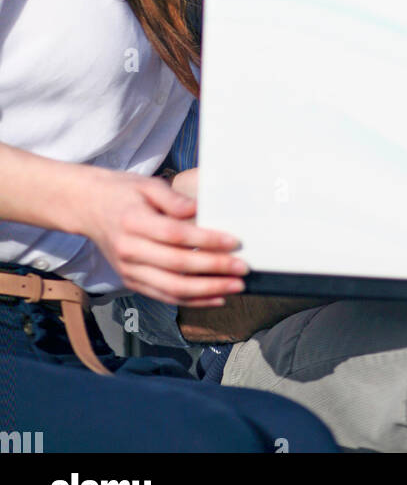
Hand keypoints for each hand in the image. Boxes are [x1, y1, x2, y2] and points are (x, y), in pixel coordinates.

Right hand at [77, 166, 246, 307]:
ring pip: (171, 288)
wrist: (88, 207)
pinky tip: (214, 298)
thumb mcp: (146, 184)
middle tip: (241, 269)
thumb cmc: (123, 193)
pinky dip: (191, 300)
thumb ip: (172, 198)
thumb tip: (197, 210)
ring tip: (234, 287)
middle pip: (177, 266)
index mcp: (133, 222)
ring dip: (206, 291)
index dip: (206, 241)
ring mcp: (128, 270)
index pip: (176, 235)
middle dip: (213, 270)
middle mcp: (129, 250)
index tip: (233, 242)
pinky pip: (164, 296)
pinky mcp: (131, 281)